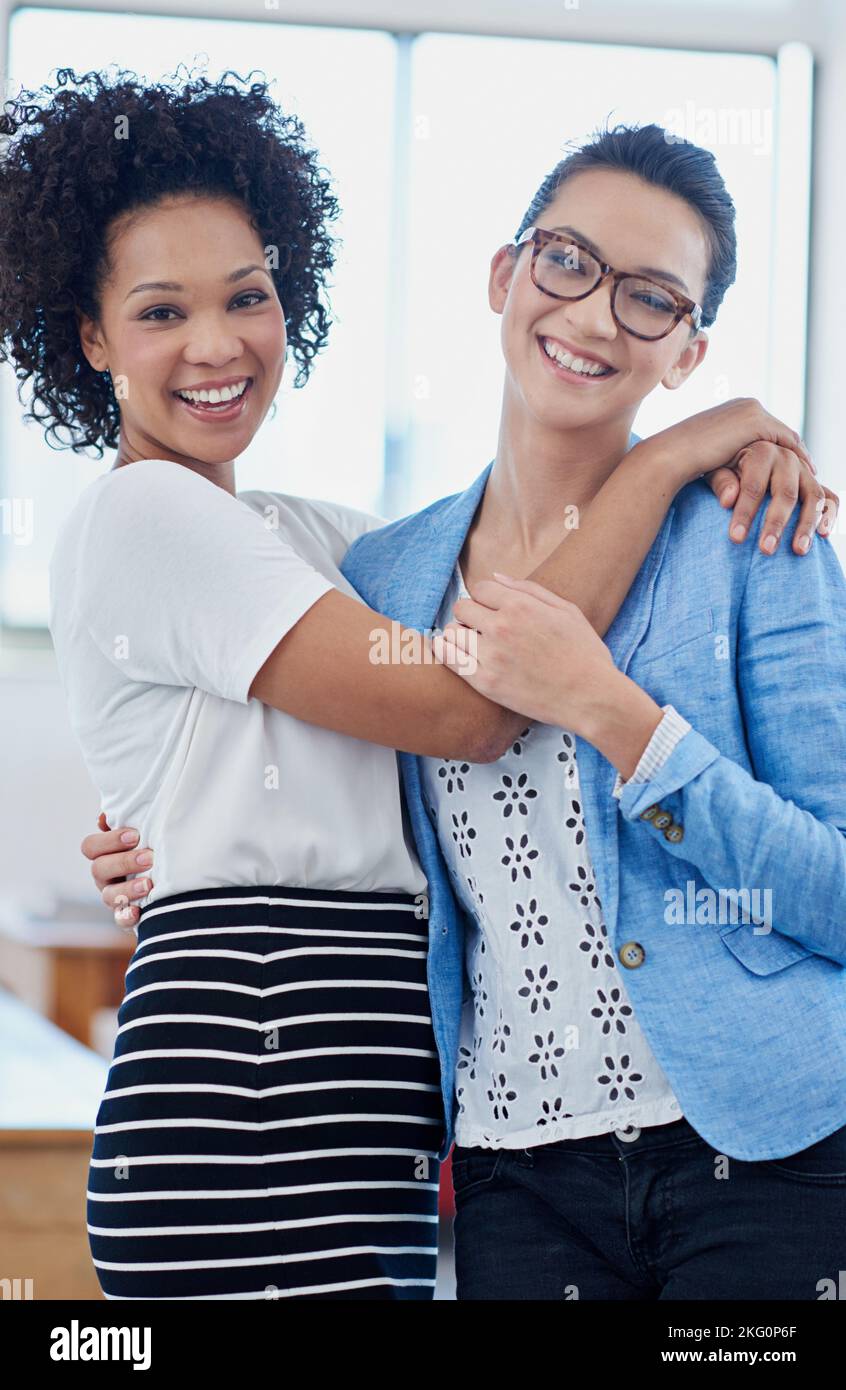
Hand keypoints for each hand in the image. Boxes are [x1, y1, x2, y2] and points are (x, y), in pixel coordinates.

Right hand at [81, 812, 154, 929]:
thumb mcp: (146, 830)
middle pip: (99, 869)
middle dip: (124, 862)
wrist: (180, 879)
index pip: (91, 847)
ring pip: (108, 896)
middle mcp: (106, 877)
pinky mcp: (128, 916)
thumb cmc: (158, 846)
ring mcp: (115, 898)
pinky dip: (127, 916)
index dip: (108, 841)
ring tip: (149, 883)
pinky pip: (120, 920)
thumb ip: (130, 818)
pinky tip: (138, 911)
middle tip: (149, 857)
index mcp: (106, 854)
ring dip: (127, 889)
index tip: (134, 835)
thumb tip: (104, 817)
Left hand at [434, 575, 662, 775]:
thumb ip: (529, 590)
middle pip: (462, 608)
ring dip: (459, 635)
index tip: (490, 608)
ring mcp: (491, 656)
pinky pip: (450, 660)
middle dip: (470, 614)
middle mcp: (501, 627)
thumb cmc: (584, 654)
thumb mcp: (566, 610)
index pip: (480, 588)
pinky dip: (448, 653)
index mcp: (521, 606)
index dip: (485, 597)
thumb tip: (497, 576)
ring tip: (473, 643)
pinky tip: (457, 654)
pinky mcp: (486, 683)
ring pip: (451, 633)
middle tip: (481, 627)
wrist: (591, 696)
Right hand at [637, 398, 837, 554]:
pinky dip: (797, 457)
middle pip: (780, 430)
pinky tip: (805, 474)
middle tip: (809, 471)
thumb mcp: (715, 454)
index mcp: (735, 409)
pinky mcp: (756, 422)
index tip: (792, 466)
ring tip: (810, 475)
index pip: (767, 429)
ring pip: (786, 436)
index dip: (782, 448)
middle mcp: (746, 404)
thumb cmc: (684, 462)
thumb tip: (743, 472)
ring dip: (799, 455)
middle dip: (794, 451)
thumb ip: (734, 455)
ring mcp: (753, 410)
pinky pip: (787, 442)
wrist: (671, 455)